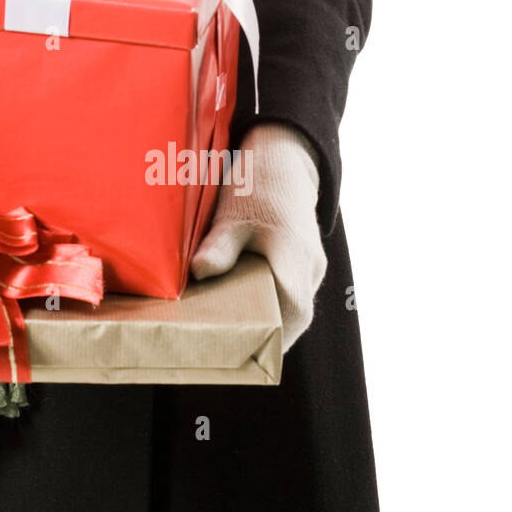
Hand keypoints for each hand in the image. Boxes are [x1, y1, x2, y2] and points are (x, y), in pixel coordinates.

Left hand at [191, 122, 327, 351]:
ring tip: (225, 334)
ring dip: (264, 322)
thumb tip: (200, 273)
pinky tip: (237, 309)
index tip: (240, 352)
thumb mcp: (233, 213)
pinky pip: (288, 296)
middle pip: (291, 320)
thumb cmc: (258, 185)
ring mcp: (311, 270)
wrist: (284, 159)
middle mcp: (310, 270)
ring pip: (291, 310)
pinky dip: (267, 306)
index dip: (270, 338)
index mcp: (295, 259)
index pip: (292, 313)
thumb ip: (221, 245)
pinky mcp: (303, 266)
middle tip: (222, 349)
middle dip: (261, 337)